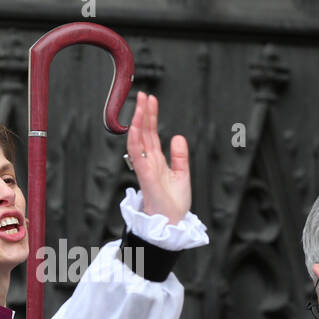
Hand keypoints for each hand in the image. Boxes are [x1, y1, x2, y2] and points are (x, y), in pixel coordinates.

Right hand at [125, 91, 190, 224]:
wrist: (172, 224)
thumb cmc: (174, 205)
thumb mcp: (182, 175)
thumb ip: (179, 156)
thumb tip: (177, 136)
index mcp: (156, 162)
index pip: (151, 135)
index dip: (151, 117)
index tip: (151, 101)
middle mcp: (148, 163)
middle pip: (144, 133)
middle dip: (144, 113)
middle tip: (145, 95)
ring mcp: (145, 168)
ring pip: (138, 140)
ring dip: (139, 121)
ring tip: (141, 103)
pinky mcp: (145, 175)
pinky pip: (137, 154)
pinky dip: (136, 139)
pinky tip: (137, 125)